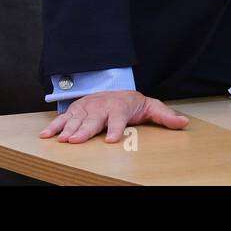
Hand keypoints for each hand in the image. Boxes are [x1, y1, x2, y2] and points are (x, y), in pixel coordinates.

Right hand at [39, 90, 189, 143]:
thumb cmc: (133, 103)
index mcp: (120, 107)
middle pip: (93, 120)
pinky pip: (63, 119)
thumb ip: (165, 116)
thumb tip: (183, 123)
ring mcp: (87, 109)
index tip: (111, 139)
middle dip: (85, 130)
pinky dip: (54, 127)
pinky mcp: (76, 111)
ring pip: (76, 120)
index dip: (115, 128)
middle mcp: (101, 107)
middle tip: (77, 140)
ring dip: (68, 129)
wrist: (115, 90)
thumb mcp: (151, 107)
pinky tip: (46, 136)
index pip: (118, 118)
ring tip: (62, 140)